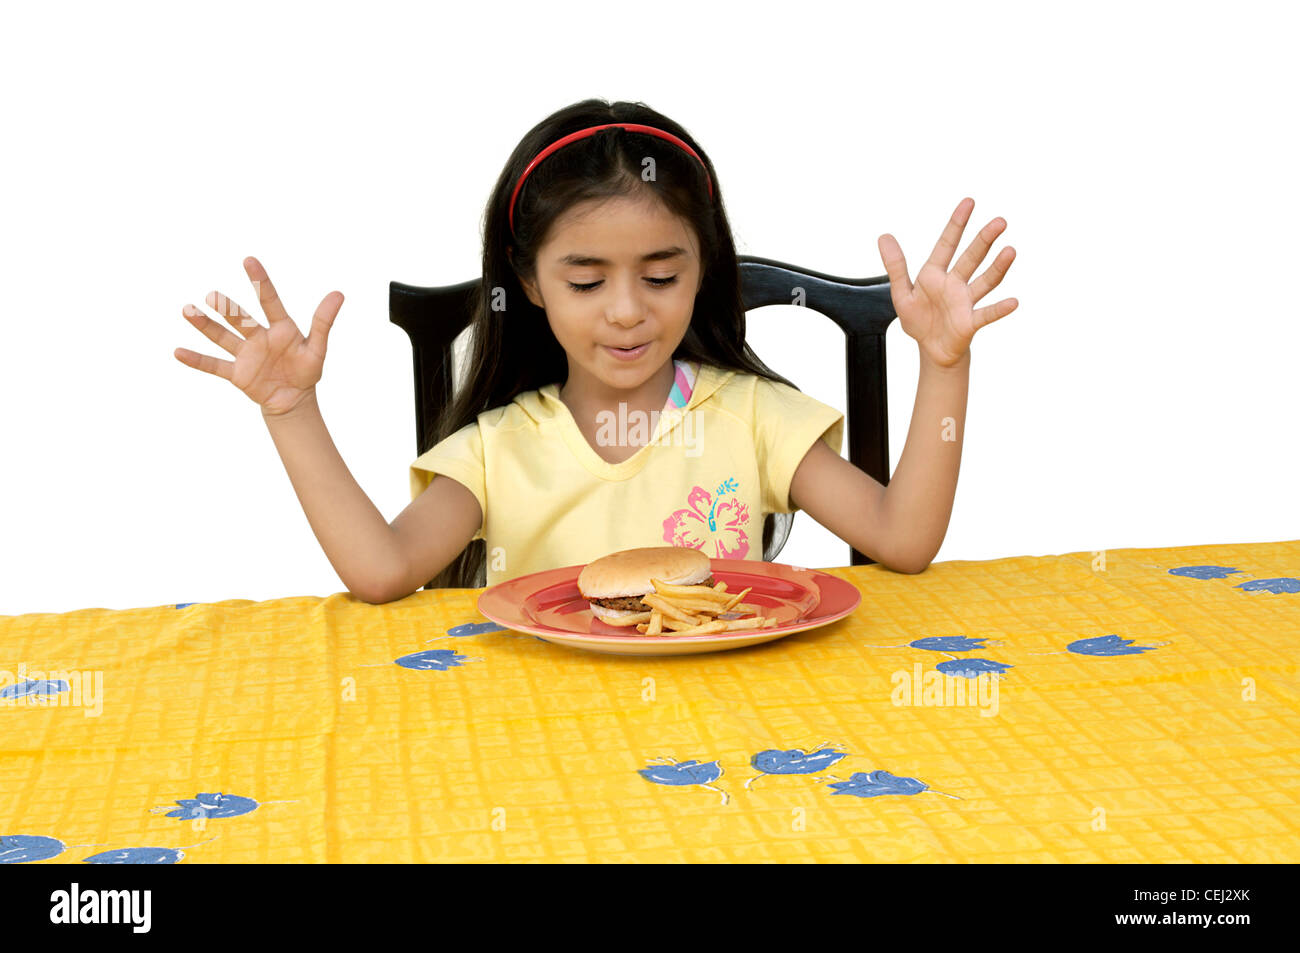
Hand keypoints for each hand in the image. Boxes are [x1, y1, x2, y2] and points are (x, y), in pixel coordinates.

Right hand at [174, 257, 342, 416]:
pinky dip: (197, 360)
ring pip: (222, 337)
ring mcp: (245, 354)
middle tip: (213, 296)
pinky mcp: (236, 374)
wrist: (293, 399)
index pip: (270, 301)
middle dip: (228, 309)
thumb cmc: (306, 370)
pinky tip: (178, 352)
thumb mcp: (318, 348)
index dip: (260, 281)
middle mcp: (258, 336)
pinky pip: (214, 365)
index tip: (249, 260)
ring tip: (188, 311)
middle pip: (241, 319)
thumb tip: (339, 294)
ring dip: (205, 325)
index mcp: (280, 328)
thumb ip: (323, 322)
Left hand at [878, 197, 1018, 367]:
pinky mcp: (969, 322)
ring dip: (997, 267)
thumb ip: (895, 266)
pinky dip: (999, 309)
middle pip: (971, 258)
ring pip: (984, 281)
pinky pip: (986, 314)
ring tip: (1010, 251)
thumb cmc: (919, 319)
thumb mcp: (902, 293)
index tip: (969, 202)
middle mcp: (954, 284)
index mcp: (935, 274)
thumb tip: (884, 236)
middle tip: (999, 222)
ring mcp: (964, 302)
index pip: (947, 244)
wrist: (931, 349)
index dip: (957, 224)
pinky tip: (1012, 302)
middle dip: (984, 240)